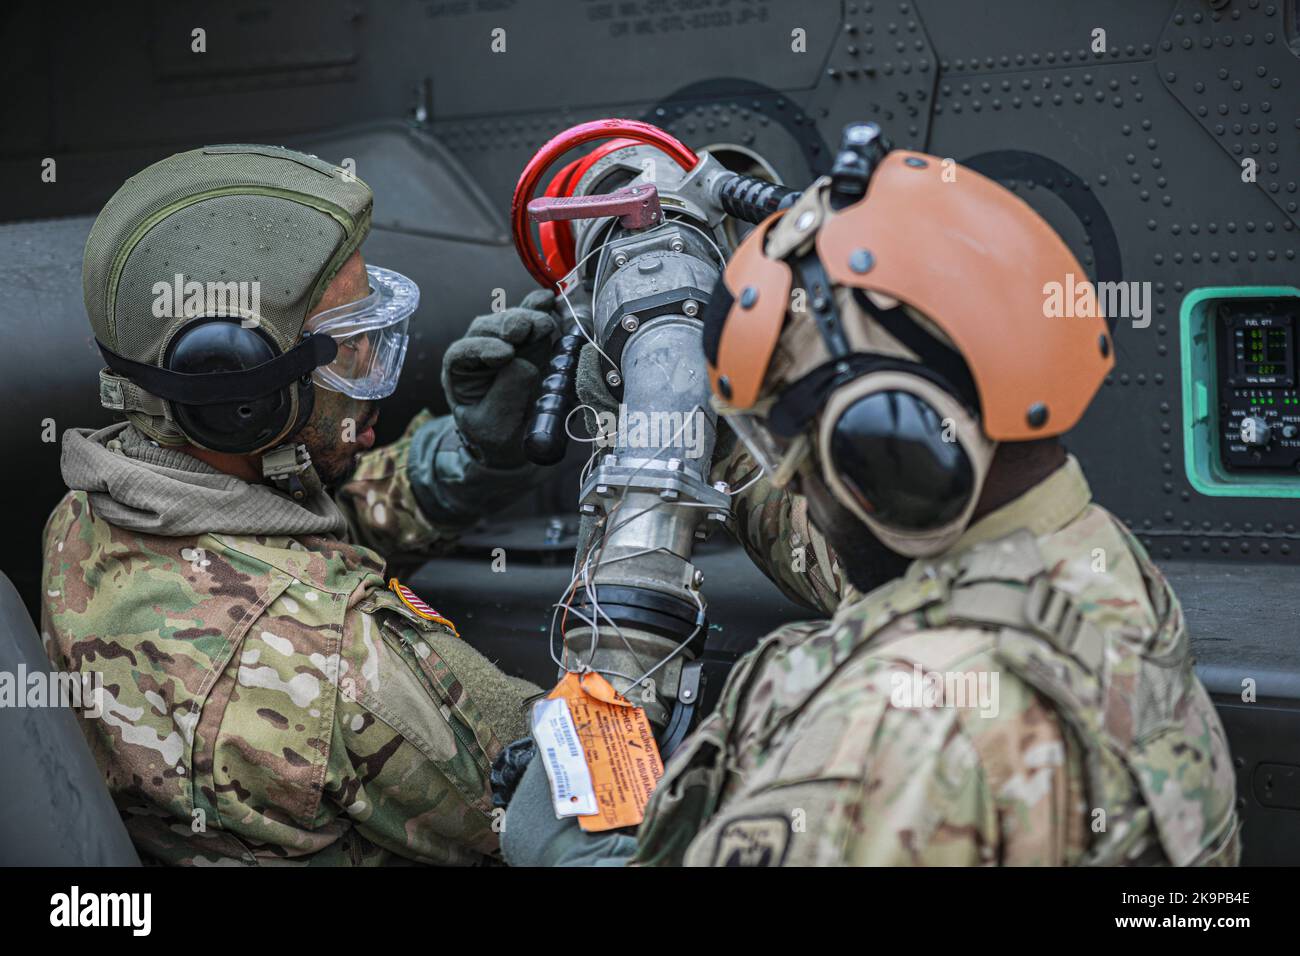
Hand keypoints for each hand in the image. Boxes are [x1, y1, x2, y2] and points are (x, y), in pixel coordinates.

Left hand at [441, 290, 557, 468]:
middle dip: (504, 326)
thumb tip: (524, 363)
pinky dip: (539, 307)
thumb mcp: (495, 427)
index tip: (505, 354)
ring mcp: (506, 343)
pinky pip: (531, 318)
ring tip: (544, 325)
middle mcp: (480, 352)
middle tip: (522, 330)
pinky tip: (548, 301)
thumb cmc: (498, 438)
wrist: (518, 445)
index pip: (461, 353)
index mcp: (460, 373)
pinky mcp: (530, 341)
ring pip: (508, 321)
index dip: (482, 348)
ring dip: (526, 318)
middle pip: (485, 329)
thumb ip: (505, 396)